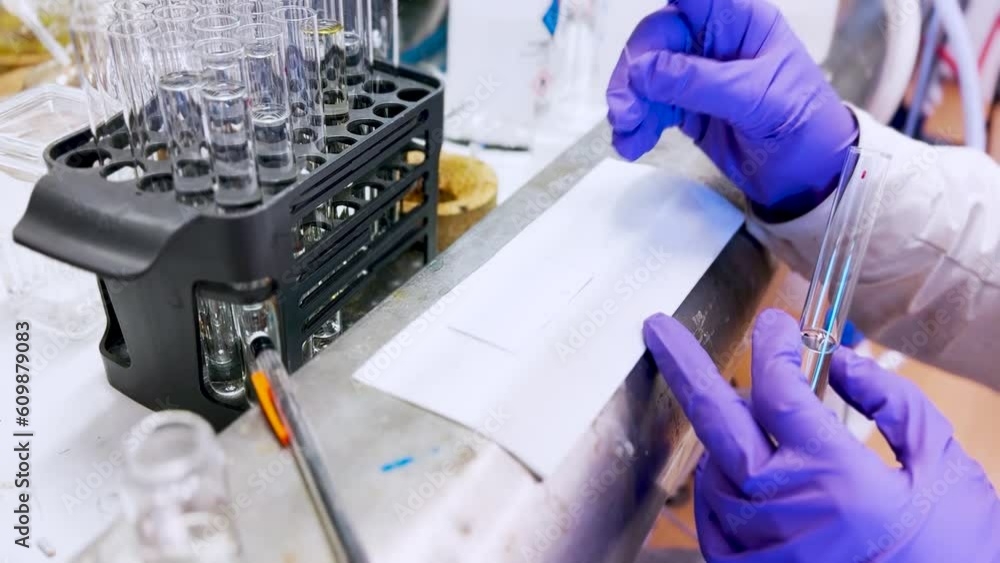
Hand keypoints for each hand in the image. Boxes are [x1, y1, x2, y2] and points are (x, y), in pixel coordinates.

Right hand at [608, 0, 857, 217]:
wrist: (812, 176)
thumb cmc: (805, 126)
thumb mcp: (756, 100)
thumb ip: (698, 83)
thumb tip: (643, 71)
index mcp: (741, 21)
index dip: (671, 4)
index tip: (647, 40)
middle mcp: (717, 40)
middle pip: (657, 38)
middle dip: (634, 71)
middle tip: (624, 109)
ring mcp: (700, 75)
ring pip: (647, 74)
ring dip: (631, 102)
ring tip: (627, 133)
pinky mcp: (689, 107)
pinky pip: (651, 106)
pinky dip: (637, 124)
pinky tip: (632, 143)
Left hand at [642, 309, 999, 561]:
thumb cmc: (956, 550)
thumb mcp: (944, 465)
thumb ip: (892, 403)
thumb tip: (839, 362)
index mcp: (838, 477)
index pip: (781, 392)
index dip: (773, 347)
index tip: (776, 324)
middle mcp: (789, 511)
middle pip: (717, 425)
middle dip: (684, 368)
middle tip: (660, 331)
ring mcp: (765, 549)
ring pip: (714, 472)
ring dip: (723, 437)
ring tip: (752, 424)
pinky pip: (713, 522)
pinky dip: (718, 488)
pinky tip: (739, 474)